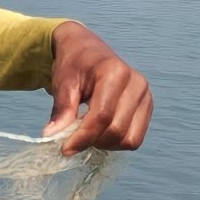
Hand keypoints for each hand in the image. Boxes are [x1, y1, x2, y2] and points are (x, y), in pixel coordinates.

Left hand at [43, 21, 151, 155]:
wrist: (86, 50)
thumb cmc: (73, 65)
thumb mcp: (62, 84)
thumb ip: (61, 111)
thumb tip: (51, 138)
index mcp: (115, 72)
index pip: (102, 116)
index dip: (83, 137)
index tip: (64, 149)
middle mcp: (137, 84)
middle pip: (117, 131)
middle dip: (91, 141)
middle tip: (71, 140)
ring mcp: (146, 96)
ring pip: (129, 139)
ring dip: (104, 144)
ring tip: (85, 132)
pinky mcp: (147, 107)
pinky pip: (135, 138)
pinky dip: (115, 142)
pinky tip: (99, 131)